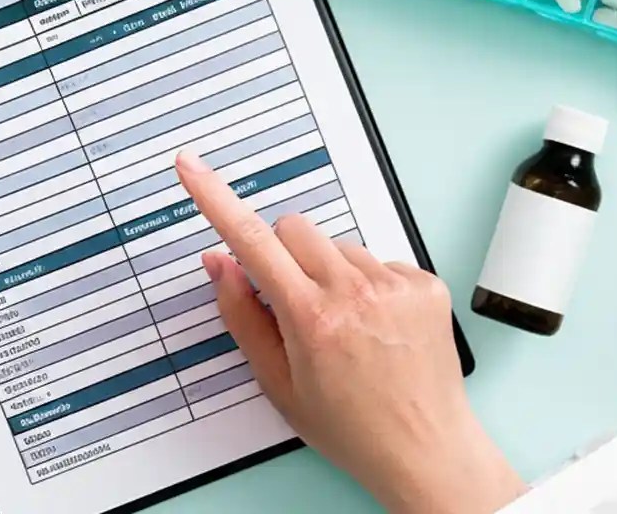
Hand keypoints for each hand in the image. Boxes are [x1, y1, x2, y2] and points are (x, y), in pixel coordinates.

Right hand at [175, 151, 525, 513]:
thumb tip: (219, 263)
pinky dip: (369, 283)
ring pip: (336, 244)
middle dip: (282, 255)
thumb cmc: (350, 427)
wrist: (424, 450)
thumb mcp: (278, 382)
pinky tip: (376, 325)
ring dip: (328, 272)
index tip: (191, 167)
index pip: (251, 241)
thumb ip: (242, 316)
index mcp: (311, 319)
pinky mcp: (426, 284)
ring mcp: (395, 285)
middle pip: (294, 229)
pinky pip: (378, 260)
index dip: (215, 198)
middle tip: (293, 302)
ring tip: (345, 326)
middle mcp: (354, 292)